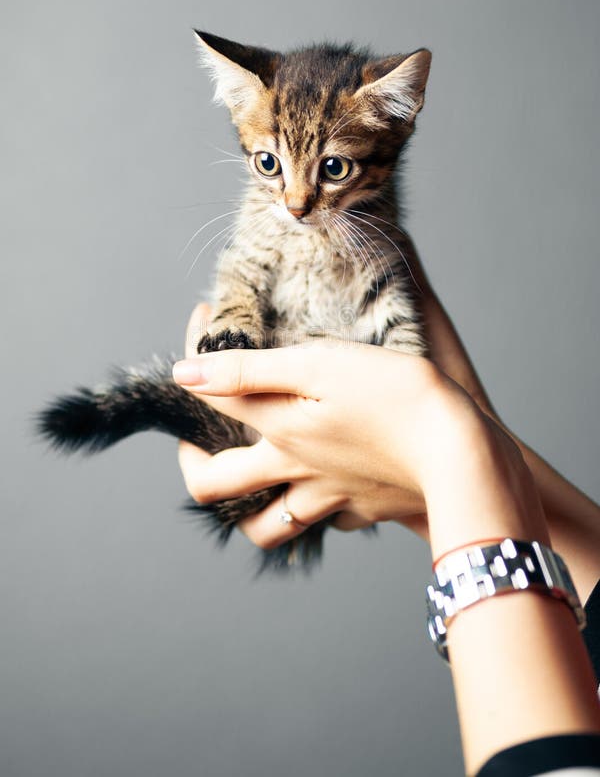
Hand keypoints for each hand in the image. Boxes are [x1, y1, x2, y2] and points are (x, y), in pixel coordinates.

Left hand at [177, 236, 599, 598]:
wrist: (462, 454)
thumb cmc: (396, 399)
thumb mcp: (318, 367)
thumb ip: (250, 371)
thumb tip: (186, 374)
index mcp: (278, 433)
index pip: (208, 404)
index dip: (195, 364)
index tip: (204, 322)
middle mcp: (293, 471)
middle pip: (215, 488)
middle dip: (191, 464)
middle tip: (194, 441)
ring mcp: (329, 498)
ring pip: (267, 526)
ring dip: (246, 509)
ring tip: (248, 483)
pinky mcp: (366, 508)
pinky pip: (327, 522)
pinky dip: (313, 509)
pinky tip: (322, 487)